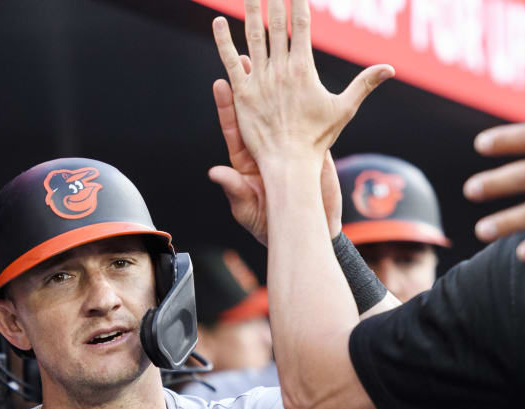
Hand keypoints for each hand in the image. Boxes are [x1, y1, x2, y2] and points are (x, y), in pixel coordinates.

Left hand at [209, 65, 345, 243]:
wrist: (303, 234)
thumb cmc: (270, 227)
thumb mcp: (248, 210)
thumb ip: (234, 191)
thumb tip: (214, 173)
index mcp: (247, 162)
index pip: (234, 129)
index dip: (228, 107)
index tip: (221, 83)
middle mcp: (265, 150)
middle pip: (255, 113)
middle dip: (250, 86)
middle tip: (244, 59)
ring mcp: (287, 148)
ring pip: (280, 113)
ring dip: (275, 89)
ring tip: (270, 61)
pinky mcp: (310, 150)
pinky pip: (306, 123)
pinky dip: (304, 103)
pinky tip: (303, 81)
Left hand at [210, 0, 392, 169]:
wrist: (289, 165)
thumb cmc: (317, 140)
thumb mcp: (344, 109)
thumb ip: (364, 84)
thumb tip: (391, 69)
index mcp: (303, 69)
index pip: (302, 25)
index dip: (298, 1)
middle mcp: (280, 70)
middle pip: (277, 24)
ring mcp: (258, 80)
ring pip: (252, 36)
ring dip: (251, 10)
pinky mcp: (241, 94)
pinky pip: (230, 62)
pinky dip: (223, 41)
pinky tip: (218, 22)